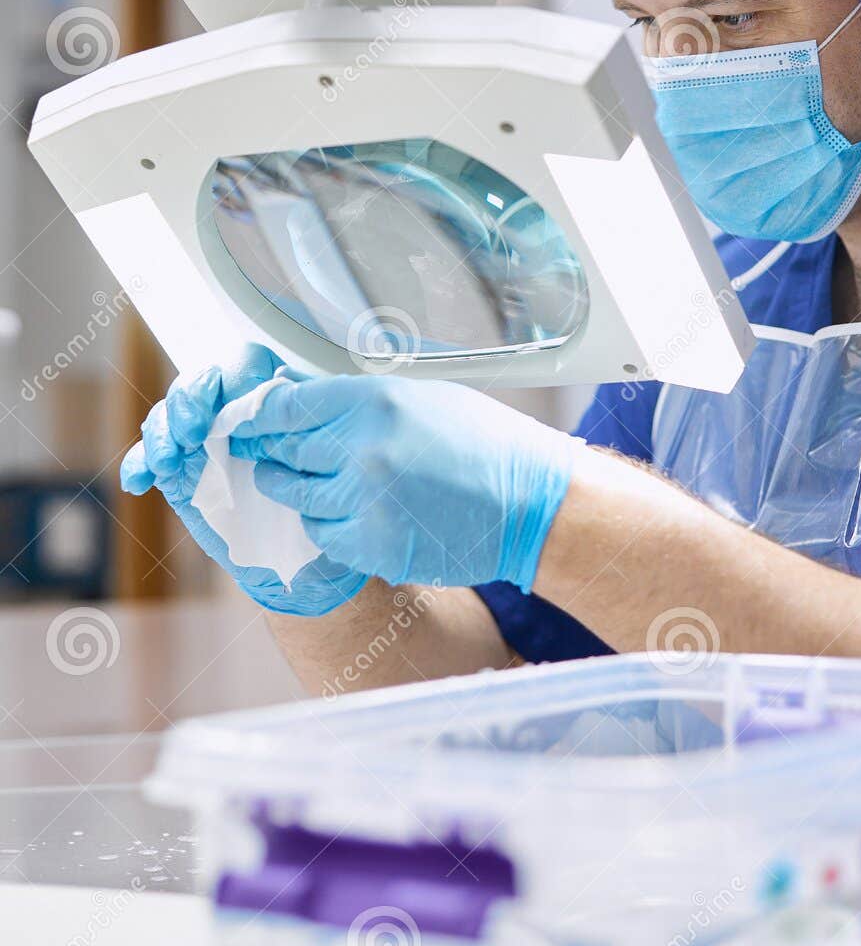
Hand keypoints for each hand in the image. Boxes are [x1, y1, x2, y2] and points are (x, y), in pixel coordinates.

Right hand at [119, 345, 366, 614]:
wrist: (303, 562)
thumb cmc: (322, 507)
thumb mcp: (322, 465)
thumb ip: (300, 429)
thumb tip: (279, 390)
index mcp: (271, 400)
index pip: (245, 364)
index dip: (236, 377)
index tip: (238, 409)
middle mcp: (232, 414)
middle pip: (200, 382)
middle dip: (190, 401)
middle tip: (193, 433)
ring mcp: (201, 442)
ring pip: (168, 414)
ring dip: (162, 432)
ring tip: (168, 461)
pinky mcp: (178, 471)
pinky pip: (147, 457)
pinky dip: (138, 464)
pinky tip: (138, 483)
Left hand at [229, 375, 576, 590]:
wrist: (533, 504)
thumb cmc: (485, 445)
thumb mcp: (421, 398)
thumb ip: (357, 401)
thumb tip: (299, 398)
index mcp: (374, 403)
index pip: (286, 407)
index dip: (258, 415)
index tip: (244, 420)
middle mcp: (363, 450)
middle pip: (285, 451)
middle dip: (274, 452)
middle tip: (268, 452)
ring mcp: (366, 503)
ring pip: (298, 497)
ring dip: (300, 490)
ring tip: (318, 483)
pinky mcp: (374, 547)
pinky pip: (324, 535)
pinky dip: (329, 525)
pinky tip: (351, 513)